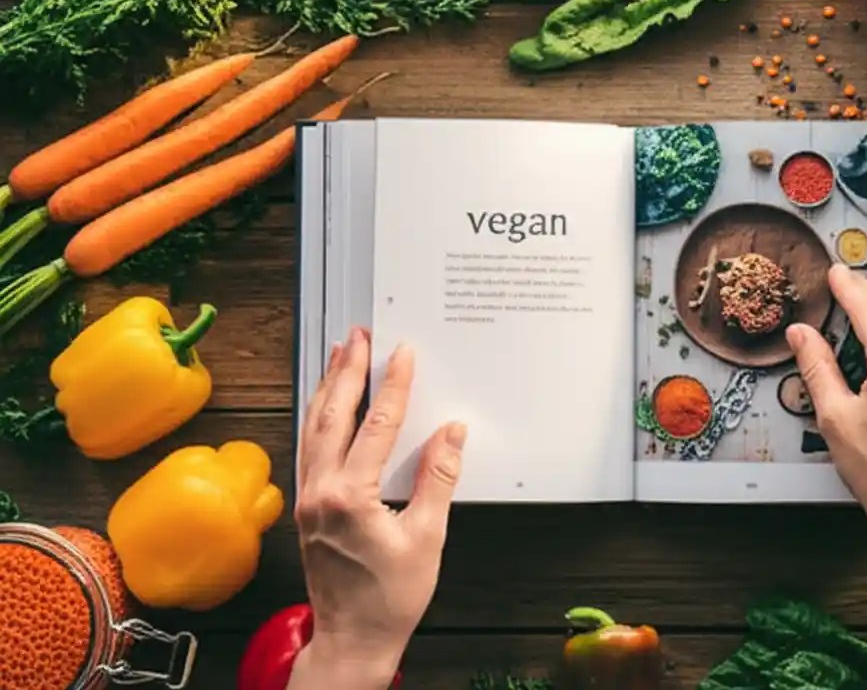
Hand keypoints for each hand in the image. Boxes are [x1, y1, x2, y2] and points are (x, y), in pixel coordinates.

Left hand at [289, 328, 466, 689]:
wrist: (352, 638)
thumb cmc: (390, 598)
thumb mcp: (427, 537)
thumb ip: (437, 479)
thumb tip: (450, 434)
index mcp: (350, 497)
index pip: (376, 426)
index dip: (392, 386)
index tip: (401, 355)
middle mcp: (320, 492)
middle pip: (333, 416)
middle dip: (347, 372)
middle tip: (359, 337)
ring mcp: (308, 499)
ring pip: (313, 429)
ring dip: (328, 389)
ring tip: (339, 356)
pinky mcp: (306, 507)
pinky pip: (309, 449)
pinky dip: (317, 419)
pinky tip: (325, 405)